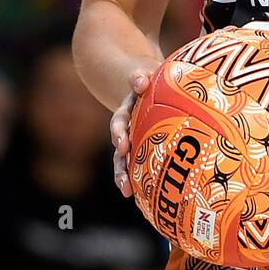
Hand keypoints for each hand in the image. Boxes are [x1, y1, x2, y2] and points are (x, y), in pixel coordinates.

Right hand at [110, 67, 158, 197]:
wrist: (147, 84)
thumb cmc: (149, 80)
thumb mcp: (142, 75)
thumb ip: (138, 77)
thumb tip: (141, 82)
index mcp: (126, 111)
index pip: (119, 122)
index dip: (119, 134)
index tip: (122, 145)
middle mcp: (126, 128)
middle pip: (119, 149)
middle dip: (120, 165)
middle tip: (125, 180)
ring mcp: (133, 139)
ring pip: (125, 161)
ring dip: (124, 176)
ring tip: (128, 192)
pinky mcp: (141, 147)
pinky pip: (139, 164)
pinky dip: (139, 178)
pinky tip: (144, 194)